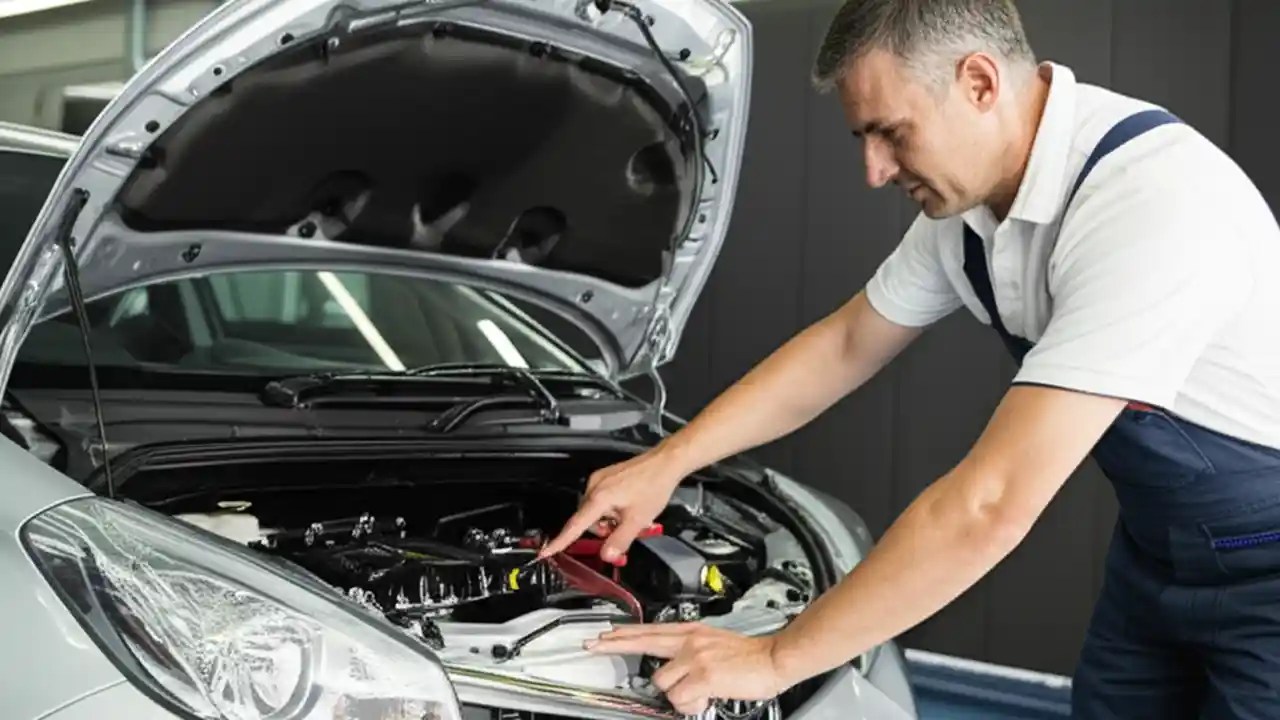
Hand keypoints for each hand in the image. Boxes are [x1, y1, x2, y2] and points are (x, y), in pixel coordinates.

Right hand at [538, 445, 687, 561]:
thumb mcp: (638, 520)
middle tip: (626, 528)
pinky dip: (612, 508)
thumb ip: (620, 540)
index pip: (575, 525)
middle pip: (588, 519)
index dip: (560, 541)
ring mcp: (599, 479)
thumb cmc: (653, 487)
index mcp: (599, 497)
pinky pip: (602, 499)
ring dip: (609, 519)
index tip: (545, 551)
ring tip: (631, 514)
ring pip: (596, 510)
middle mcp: (594, 486)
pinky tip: (629, 505)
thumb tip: (606, 555)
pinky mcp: (606, 477)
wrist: (665, 463)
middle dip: (604, 529)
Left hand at [586, 622, 789, 714]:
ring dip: (677, 694)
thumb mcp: (713, 642)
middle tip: (595, 645)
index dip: (625, 633)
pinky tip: (705, 698)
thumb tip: (672, 666)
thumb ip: (690, 651)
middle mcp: (690, 641)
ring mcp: (695, 658)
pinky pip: (680, 698)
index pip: (650, 630)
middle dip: (615, 644)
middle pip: (643, 641)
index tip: (605, 634)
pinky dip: (690, 704)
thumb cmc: (748, 655)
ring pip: (662, 682)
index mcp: (692, 631)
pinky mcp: (703, 676)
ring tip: (698, 693)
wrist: (773, 658)